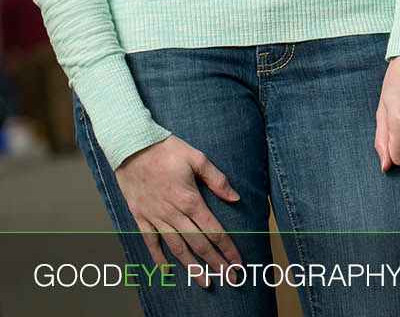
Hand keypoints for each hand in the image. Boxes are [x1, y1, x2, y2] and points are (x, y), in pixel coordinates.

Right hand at [114, 135, 241, 275]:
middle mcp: (173, 213)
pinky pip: (151, 243)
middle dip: (215, 263)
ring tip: (204, 282)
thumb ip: (217, 179)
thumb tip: (235, 198)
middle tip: (229, 278)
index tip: (238, 262)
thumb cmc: (166, 150)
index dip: (227, 248)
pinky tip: (167, 272)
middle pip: (199, 244)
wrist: (132, 147)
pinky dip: (158, 259)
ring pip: (177, 248)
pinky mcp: (141, 218)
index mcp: (190, 199)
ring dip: (192, 267)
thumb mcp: (197, 157)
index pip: (214, 230)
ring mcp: (156, 218)